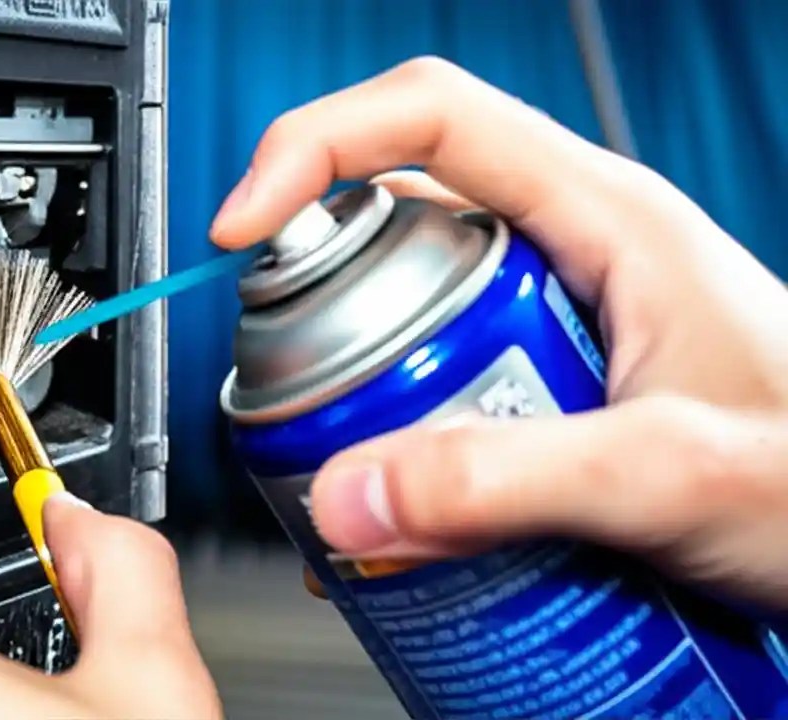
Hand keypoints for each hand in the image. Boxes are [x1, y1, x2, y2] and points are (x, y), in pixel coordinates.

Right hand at [211, 57, 787, 609]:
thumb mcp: (664, 472)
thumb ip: (502, 484)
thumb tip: (347, 492)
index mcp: (601, 216)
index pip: (427, 116)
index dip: (313, 148)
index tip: (243, 222)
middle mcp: (572, 251)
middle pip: (399, 223)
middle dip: (329, 302)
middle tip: (305, 389)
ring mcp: (562, 318)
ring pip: (415, 316)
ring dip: (367, 390)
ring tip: (362, 472)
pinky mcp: (558, 385)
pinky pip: (448, 384)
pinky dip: (406, 442)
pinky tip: (410, 519)